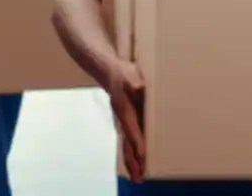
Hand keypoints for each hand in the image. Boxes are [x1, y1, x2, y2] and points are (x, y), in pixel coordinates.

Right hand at [107, 60, 145, 182]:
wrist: (109, 72)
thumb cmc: (122, 74)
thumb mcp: (129, 75)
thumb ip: (133, 81)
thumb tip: (138, 86)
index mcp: (125, 110)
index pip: (131, 128)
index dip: (137, 141)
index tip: (142, 154)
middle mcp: (123, 120)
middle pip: (127, 145)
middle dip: (133, 162)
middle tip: (139, 178)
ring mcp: (124, 123)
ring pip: (127, 147)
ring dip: (132, 163)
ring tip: (138, 178)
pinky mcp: (127, 122)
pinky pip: (129, 142)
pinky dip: (132, 154)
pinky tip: (137, 162)